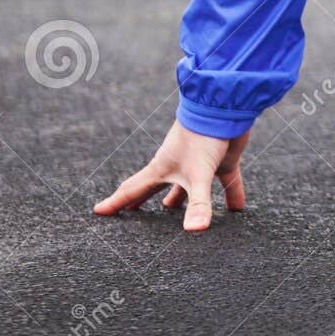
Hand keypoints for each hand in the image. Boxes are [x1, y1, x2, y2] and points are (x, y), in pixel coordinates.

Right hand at [93, 119, 249, 232]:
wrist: (226, 105)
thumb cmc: (204, 134)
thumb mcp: (199, 173)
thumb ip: (198, 203)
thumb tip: (195, 230)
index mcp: (163, 168)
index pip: (133, 189)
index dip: (116, 203)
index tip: (98, 211)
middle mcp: (178, 166)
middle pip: (156, 188)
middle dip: (143, 201)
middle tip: (132, 212)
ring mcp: (200, 163)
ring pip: (187, 186)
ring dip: (180, 199)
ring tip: (171, 210)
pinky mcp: (221, 160)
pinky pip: (225, 182)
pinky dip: (230, 194)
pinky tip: (236, 208)